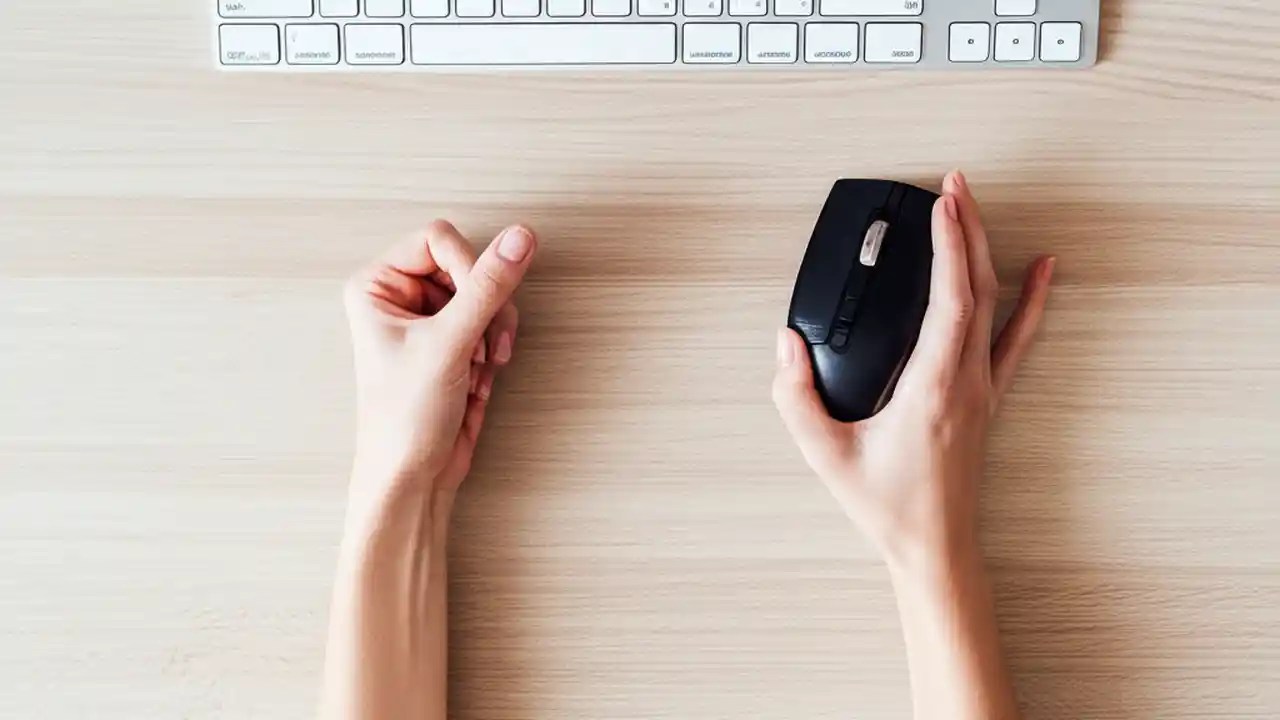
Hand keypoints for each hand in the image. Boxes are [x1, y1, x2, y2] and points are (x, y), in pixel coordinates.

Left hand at [342, 220, 536, 515]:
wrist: (413, 477)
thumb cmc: (404, 418)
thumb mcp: (448, 345)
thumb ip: (487, 287)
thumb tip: (519, 238)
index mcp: (377, 286)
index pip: (438, 240)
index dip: (469, 268)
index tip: (479, 307)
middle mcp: (399, 298)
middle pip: (467, 266)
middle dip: (485, 308)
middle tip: (483, 345)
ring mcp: (428, 321)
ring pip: (486, 296)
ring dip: (493, 332)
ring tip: (479, 367)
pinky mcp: (453, 344)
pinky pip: (491, 325)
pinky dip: (492, 352)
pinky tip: (476, 381)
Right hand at [772, 171, 1054, 566]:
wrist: (933, 546)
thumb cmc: (888, 506)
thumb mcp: (825, 455)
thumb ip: (794, 398)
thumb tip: (786, 345)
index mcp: (931, 389)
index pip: (950, 301)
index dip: (948, 247)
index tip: (941, 205)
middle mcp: (966, 381)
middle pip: (978, 287)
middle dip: (967, 228)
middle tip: (954, 185)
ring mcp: (982, 387)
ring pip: (996, 303)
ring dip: (986, 250)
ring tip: (975, 208)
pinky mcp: (985, 396)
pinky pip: (1017, 337)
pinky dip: (1033, 299)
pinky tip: (1044, 269)